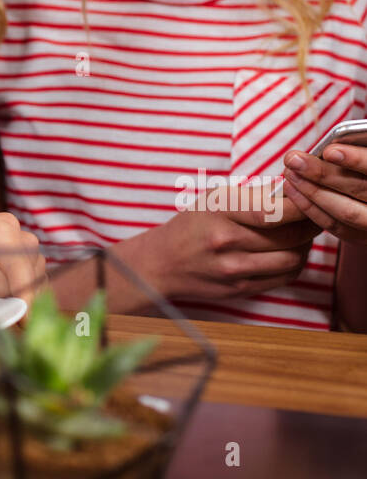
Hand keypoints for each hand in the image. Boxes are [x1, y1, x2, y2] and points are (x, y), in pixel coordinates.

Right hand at [133, 187, 316, 303]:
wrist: (163, 262)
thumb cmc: (192, 225)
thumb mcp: (215, 199)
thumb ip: (254, 195)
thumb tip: (293, 189)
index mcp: (219, 211)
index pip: (273, 211)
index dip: (300, 206)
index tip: (310, 196)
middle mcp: (226, 241)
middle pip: (289, 236)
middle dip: (310, 223)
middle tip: (315, 213)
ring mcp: (234, 269)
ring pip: (292, 259)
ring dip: (306, 245)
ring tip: (304, 233)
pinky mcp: (241, 289)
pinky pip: (284, 277)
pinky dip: (296, 263)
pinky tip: (292, 251)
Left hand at [283, 144, 366, 244]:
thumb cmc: (365, 169)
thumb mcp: (366, 158)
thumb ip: (359, 151)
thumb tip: (332, 143)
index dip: (355, 160)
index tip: (329, 151)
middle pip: (357, 190)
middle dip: (322, 174)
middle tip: (293, 159)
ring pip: (345, 211)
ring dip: (312, 192)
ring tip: (290, 173)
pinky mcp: (363, 237)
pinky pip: (336, 226)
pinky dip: (313, 209)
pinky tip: (295, 191)